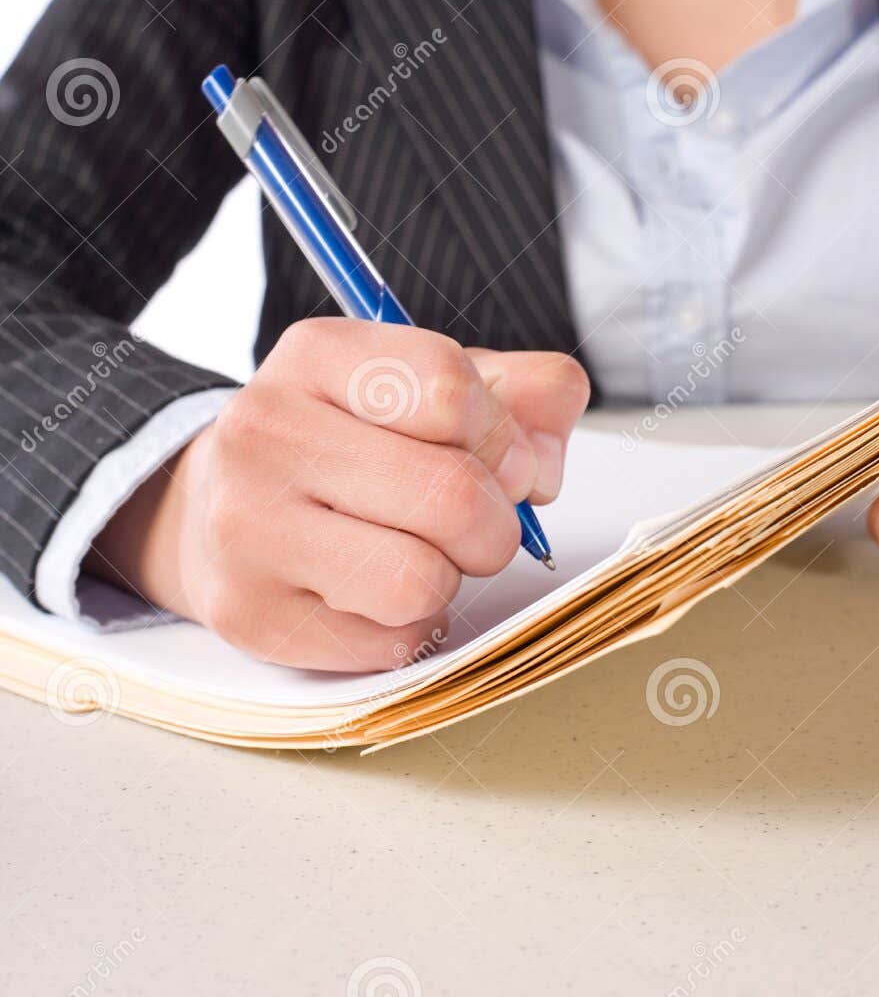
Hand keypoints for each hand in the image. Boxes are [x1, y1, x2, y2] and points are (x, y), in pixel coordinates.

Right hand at [87, 322, 589, 669]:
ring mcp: (247, 527)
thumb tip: (545, 458)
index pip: (450, 389)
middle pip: (450, 494)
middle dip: (495, 523)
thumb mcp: (423, 385)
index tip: (501, 457)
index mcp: (316, 355)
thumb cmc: (346, 442)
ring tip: (418, 554)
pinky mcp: (250, 615)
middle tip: (478, 523)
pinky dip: (408, 625)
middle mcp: (266, 431)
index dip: (505, 436)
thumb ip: (518, 393)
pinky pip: (389, 641)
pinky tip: (373, 592)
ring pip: (418, 579)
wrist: (215, 508)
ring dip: (447, 578)